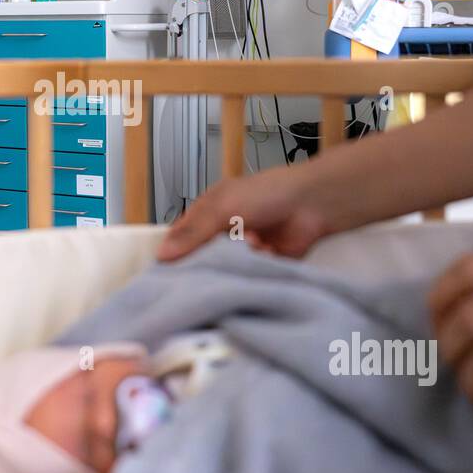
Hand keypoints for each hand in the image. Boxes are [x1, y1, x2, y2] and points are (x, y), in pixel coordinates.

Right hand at [157, 165, 327, 260]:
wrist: (311, 205)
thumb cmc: (265, 195)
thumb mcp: (221, 208)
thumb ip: (192, 232)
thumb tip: (161, 255)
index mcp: (207, 213)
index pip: (180, 238)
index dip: (172, 254)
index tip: (164, 274)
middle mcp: (221, 233)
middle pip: (199, 258)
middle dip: (205, 263)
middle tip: (208, 268)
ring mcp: (240, 251)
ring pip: (222, 269)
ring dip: (233, 263)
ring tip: (251, 245)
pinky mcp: (259, 266)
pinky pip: (244, 277)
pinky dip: (250, 270)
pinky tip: (263, 255)